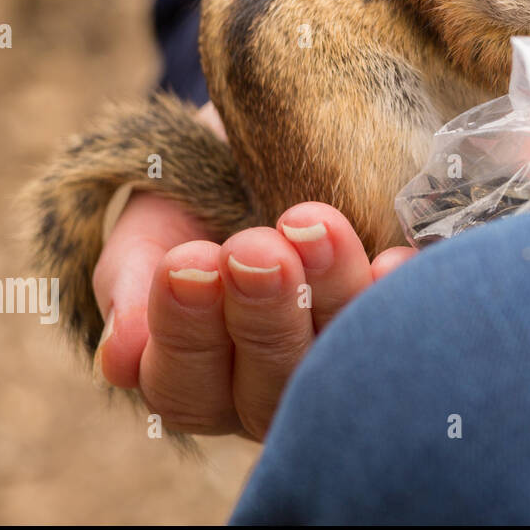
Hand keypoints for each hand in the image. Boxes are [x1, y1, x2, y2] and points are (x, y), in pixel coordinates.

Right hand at [91, 104, 417, 439]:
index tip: (188, 260)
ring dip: (328, 293)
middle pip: (265, 388)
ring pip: (336, 359)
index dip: (185, 330)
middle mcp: (272, 389)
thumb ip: (132, 282)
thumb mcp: (156, 224)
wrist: (281, 140)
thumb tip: (121, 358)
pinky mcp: (403, 329)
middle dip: (261, 313)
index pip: (185, 387)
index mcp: (201, 379)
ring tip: (316, 228)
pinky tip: (393, 260)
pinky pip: (408, 334)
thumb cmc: (202, 195)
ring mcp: (344, 365)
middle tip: (256, 248)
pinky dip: (400, 297)